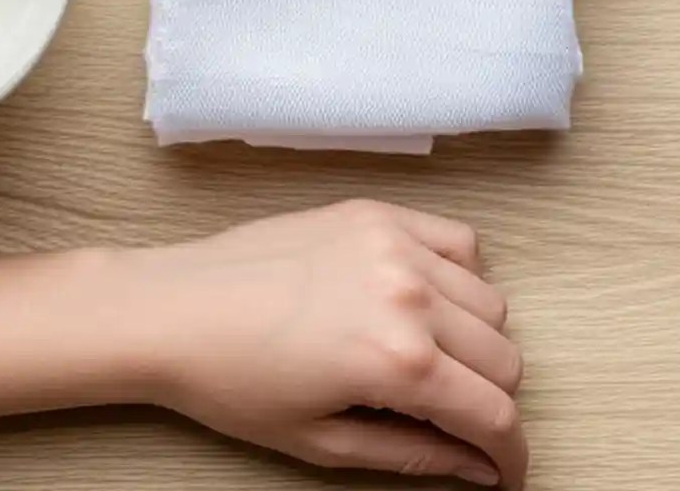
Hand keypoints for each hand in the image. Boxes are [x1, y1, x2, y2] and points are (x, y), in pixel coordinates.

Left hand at [133, 201, 525, 488]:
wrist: (168, 310)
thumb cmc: (229, 380)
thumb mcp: (321, 440)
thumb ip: (413, 454)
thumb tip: (475, 467)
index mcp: (397, 360)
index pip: (496, 414)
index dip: (510, 456)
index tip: (506, 472)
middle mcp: (409, 296)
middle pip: (504, 358)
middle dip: (491, 402)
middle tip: (454, 419)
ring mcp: (393, 246)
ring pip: (490, 302)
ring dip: (478, 342)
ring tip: (431, 360)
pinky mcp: (372, 214)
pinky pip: (458, 241)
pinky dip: (460, 274)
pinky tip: (427, 299)